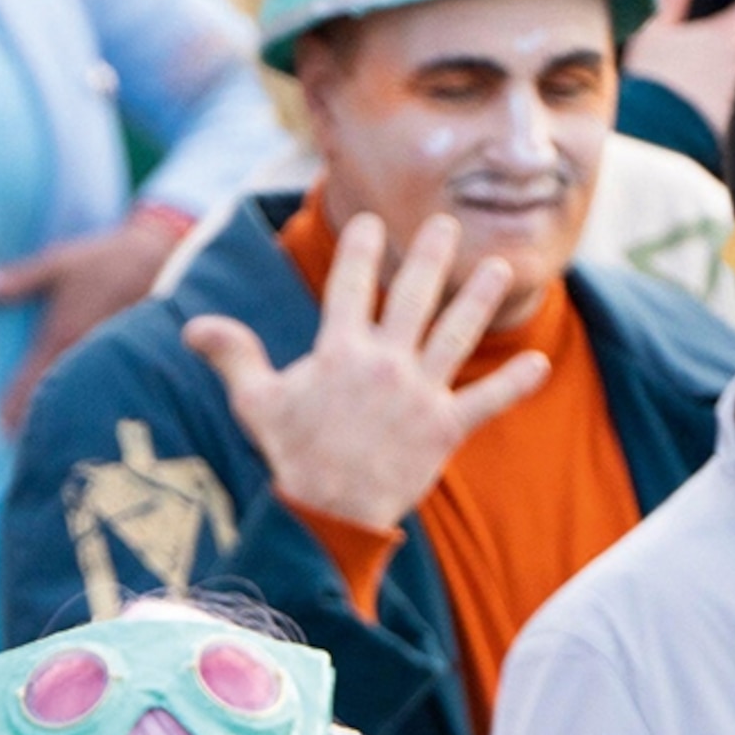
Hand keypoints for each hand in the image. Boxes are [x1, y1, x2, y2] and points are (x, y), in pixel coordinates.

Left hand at [0, 212, 180, 428]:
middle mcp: (85, 358)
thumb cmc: (105, 262)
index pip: (30, 385)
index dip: (12, 411)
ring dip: (65, 417)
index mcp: (61, 337)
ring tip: (50, 439)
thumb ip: (17, 280)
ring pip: (81, 402)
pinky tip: (85, 416)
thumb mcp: (58, 264)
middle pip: (55, 404)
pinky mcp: (128, 365)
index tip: (0, 430)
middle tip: (18, 445)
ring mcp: (108, 365)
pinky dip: (90, 404)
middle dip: (38, 423)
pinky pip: (105, 391)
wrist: (162, 261)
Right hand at [183, 210, 547, 535]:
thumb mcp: (256, 403)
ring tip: (500, 269)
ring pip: (456, 335)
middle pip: (414, 295)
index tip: (371, 221)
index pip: (351, 284)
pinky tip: (540, 364)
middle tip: (448, 225)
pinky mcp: (444, 429)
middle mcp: (383, 362)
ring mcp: (418, 393)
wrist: (326, 514)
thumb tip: (195, 327)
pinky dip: (513, 384)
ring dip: (480, 299)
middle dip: (432, 255)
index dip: (360, 249)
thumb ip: (234, 356)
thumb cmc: (291, 457)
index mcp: (340, 349)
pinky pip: (485, 401)